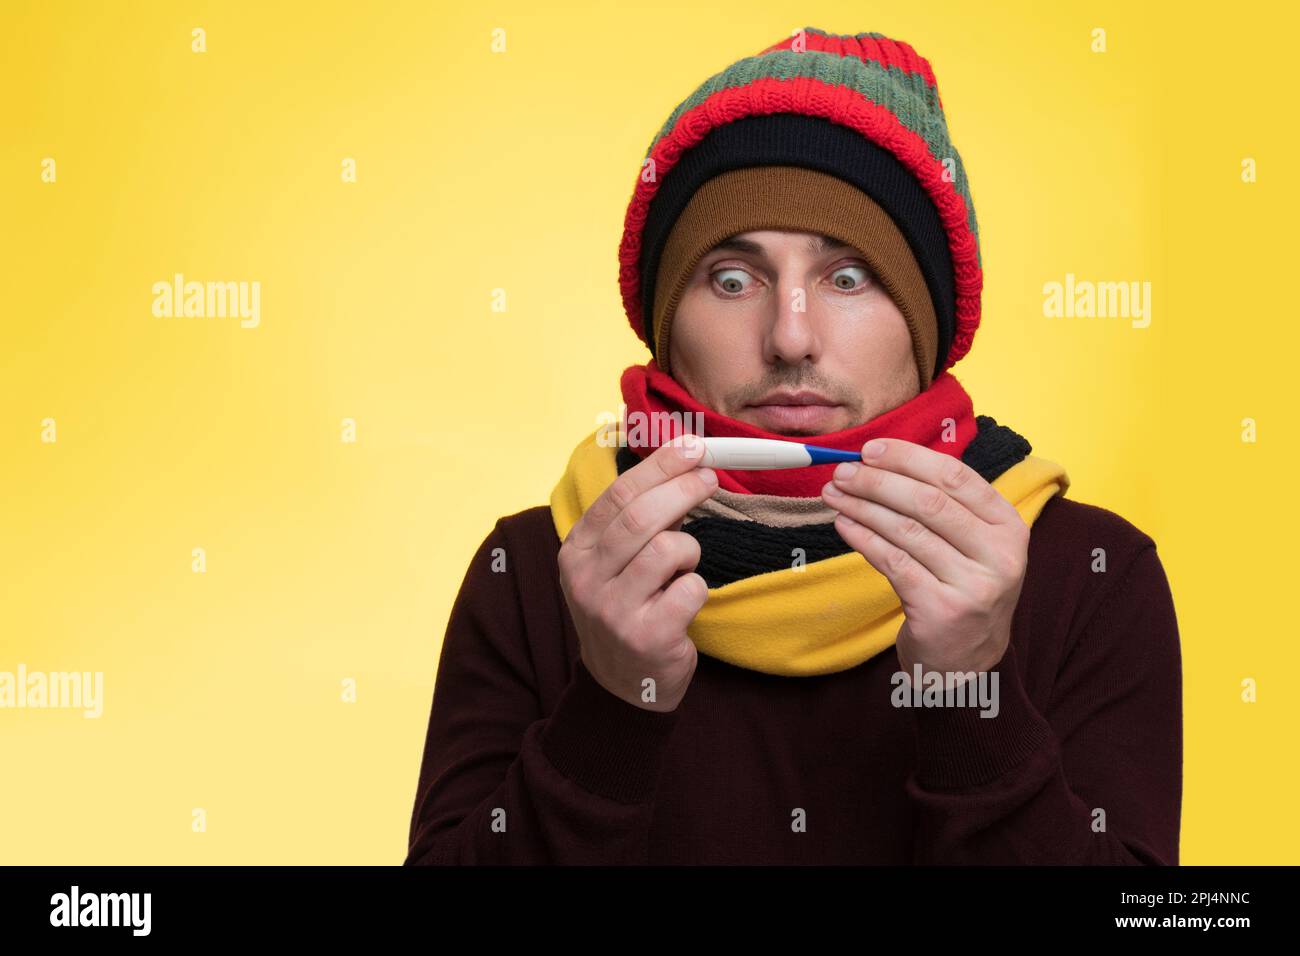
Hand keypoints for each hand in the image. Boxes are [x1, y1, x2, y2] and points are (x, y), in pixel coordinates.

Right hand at [557, 434, 717, 711]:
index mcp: (576, 551)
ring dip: (690, 549)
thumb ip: (640, 520)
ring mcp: (613, 610)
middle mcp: (586, 579)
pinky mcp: (646, 636)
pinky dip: (697, 587)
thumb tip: (684, 465)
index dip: (659, 466)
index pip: (618, 494)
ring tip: (685, 564)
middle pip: (641, 516)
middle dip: (683, 488)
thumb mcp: (616, 563)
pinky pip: (690, 589)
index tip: (692, 447)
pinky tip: (683, 601)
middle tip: (710, 478)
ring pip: (669, 550)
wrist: (624, 685)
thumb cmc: (628, 608)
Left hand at [820, 438, 1029, 683]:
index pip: (956, 477)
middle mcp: (1000, 555)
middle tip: (842, 472)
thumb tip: (880, 460)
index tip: (871, 449)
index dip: (909, 458)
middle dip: (877, 481)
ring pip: (906, 530)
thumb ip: (943, 505)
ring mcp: (974, 585)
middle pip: (928, 502)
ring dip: (862, 507)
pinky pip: (893, 562)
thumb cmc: (960, 589)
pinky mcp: (942, 610)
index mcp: (1009, 526)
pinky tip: (843, 525)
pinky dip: (863, 539)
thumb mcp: (971, 545)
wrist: (967, 662)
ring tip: (834, 495)